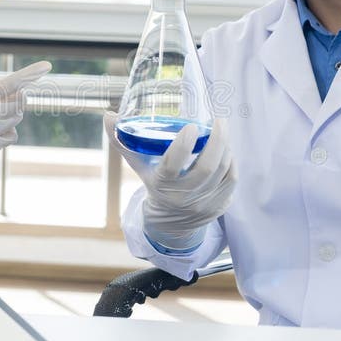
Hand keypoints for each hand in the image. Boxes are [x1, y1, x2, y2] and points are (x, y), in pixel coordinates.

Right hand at [104, 111, 235, 249]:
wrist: (170, 225)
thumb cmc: (154, 186)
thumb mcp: (138, 168)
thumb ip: (124, 142)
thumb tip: (108, 115)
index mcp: (161, 185)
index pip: (172, 165)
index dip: (183, 145)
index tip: (191, 125)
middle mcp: (184, 197)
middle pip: (207, 167)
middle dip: (217, 139)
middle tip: (218, 120)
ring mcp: (204, 203)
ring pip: (222, 170)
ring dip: (225, 147)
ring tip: (222, 130)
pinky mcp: (220, 206)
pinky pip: (231, 179)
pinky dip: (231, 161)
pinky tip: (227, 149)